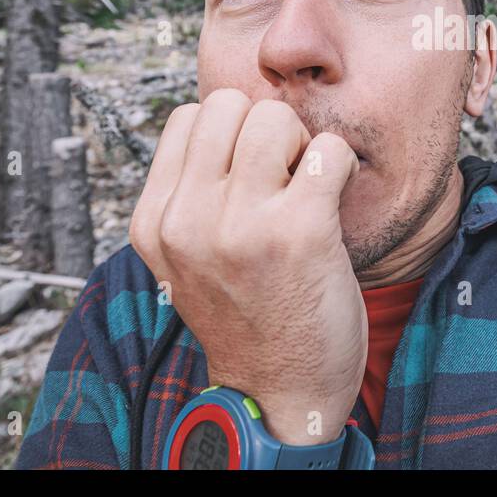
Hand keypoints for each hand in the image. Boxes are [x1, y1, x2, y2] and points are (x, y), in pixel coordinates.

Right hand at [129, 89, 366, 445]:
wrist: (281, 392)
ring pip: (276, 118)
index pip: (188, 118)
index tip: (249, 177)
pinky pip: (329, 150)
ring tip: (305, 191)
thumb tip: (231, 116)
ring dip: (302, 146)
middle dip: (265, 130)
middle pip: (229, 105)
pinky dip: (341, 167)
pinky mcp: (299, 231)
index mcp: (154, 222)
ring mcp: (241, 226)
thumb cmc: (248, 315)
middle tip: (282, 179)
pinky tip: (334, 203)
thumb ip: (192, 193)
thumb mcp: (190, 256)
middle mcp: (187, 221)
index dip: (230, 135)